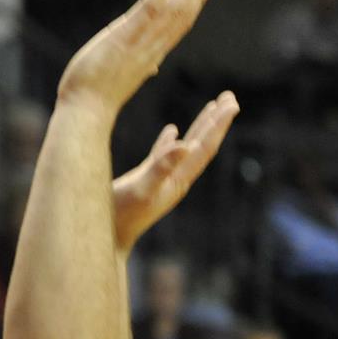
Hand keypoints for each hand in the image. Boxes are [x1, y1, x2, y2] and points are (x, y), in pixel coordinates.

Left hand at [58, 0, 222, 112]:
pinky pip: (147, 12)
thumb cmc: (96, 95)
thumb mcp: (122, 76)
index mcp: (151, 54)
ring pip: (173, 9)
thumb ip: (140, 65)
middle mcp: (152, 47)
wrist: (83, 112)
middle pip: (182, 13)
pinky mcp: (123, 40)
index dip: (194, 2)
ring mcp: (140, 43)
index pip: (177, 24)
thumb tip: (153, 67)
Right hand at [111, 91, 238, 250]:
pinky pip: (162, 155)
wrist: (105, 241)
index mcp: (178, 180)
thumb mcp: (140, 190)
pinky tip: (171, 130)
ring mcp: (161, 181)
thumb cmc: (120, 217)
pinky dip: (169, 141)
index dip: (218, 125)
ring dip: (199, 128)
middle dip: (216, 122)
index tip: (232, 103)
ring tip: (210, 109)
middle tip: (230, 98)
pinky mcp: (145, 181)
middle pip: (202, 146)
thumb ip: (160, 167)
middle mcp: (175, 180)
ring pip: (186, 148)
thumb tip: (185, 144)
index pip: (204, 147)